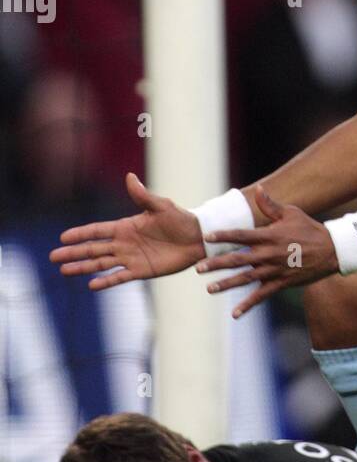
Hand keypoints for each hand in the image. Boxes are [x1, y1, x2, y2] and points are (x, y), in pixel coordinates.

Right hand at [49, 171, 204, 289]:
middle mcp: (124, 243)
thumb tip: (129, 176)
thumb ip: (143, 196)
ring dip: (83, 267)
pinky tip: (91, 285)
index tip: (63, 237)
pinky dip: (106, 281)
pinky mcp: (141, 271)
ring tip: (64, 271)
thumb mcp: (161, 206)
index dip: (81, 234)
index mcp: (126, 226)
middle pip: (94, 248)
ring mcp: (131, 258)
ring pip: (101, 264)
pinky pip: (119, 277)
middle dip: (74, 252)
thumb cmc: (180, 219)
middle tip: (54, 257)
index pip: (97, 231)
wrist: (197, 239)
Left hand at [195, 185, 337, 317]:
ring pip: (247, 278)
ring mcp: (275, 270)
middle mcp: (270, 254)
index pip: (242, 235)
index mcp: (270, 235)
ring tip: (210, 289)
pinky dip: (248, 305)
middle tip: (199, 268)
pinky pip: (262, 295)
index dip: (224, 235)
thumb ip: (270, 205)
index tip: (207, 237)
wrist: (332, 251)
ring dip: (227, 284)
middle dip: (217, 263)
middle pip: (239, 259)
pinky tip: (235, 314)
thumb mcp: (291, 213)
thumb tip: (259, 189)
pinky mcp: (281, 283)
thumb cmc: (309, 229)